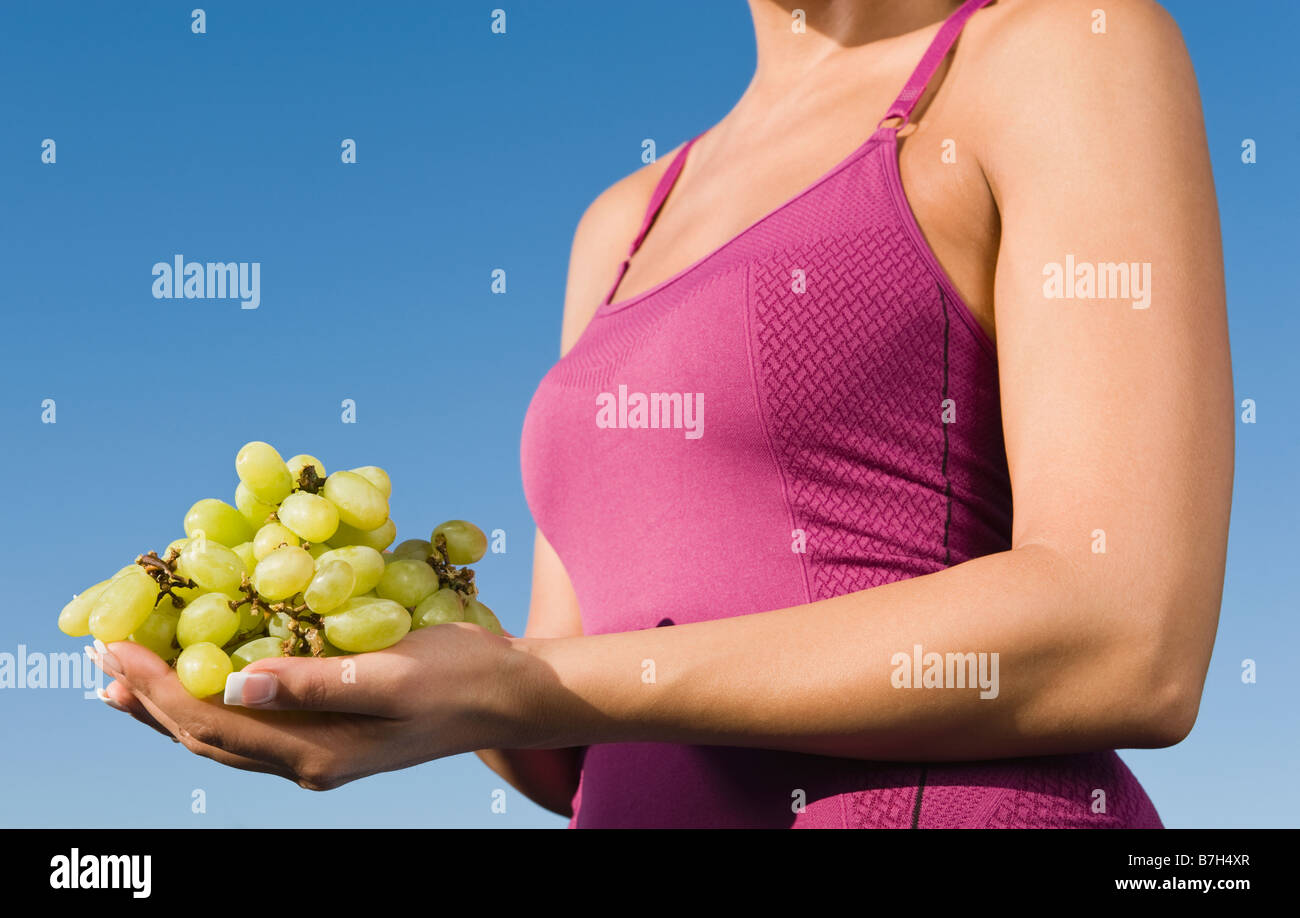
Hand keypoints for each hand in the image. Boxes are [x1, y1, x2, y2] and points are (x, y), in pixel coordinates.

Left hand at [90, 622, 525, 789]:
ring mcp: (319, 752)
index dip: (157, 688)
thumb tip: (234, 682)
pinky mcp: (331, 732)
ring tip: (129, 674)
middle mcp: (309, 761)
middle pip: (206, 737)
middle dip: (148, 698)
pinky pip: (254, 722)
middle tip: (101, 655)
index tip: (113, 647)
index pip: (213, 723)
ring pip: (225, 734)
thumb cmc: (460, 676)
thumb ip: (315, 682)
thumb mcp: (392, 674)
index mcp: (319, 752)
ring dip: (172, 703)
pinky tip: (204, 674)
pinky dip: (214, 697)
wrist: (510, 696)